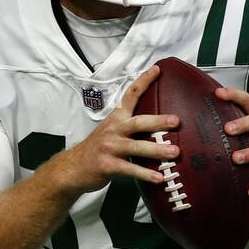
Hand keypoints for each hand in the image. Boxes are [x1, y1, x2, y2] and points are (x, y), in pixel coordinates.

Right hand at [42, 65, 178, 196]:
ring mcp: (110, 148)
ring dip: (157, 150)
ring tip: (174, 152)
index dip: (143, 81)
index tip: (157, 70)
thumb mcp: (110, 132)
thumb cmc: (97, 150)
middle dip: (158, 121)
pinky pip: (130, 169)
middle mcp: (113, 130)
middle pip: (138, 123)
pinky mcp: (108, 166)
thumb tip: (158, 125)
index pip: (130, 95)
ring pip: (137, 147)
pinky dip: (146, 174)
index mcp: (115, 119)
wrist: (72, 168)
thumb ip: (129, 127)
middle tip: (176, 121)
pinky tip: (159, 178)